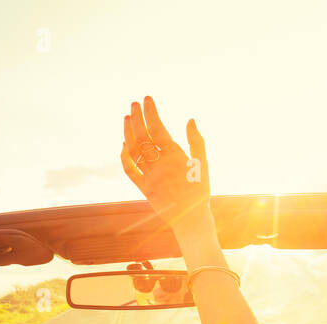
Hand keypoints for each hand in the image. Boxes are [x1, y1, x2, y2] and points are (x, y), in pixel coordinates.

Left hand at [120, 96, 211, 234]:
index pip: (157, 129)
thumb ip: (197, 142)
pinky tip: (123, 144)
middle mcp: (159, 166)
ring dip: (127, 132)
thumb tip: (190, 120)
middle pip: (142, 136)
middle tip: (134, 103)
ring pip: (133, 151)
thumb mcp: (203, 165)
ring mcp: (149, 177)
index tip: (147, 98)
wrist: (191, 220)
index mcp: (174, 157)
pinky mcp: (143, 189)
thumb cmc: (200, 191)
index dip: (150, 112)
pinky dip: (124, 155)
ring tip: (126, 118)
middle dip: (136, 117)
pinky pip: (129, 170)